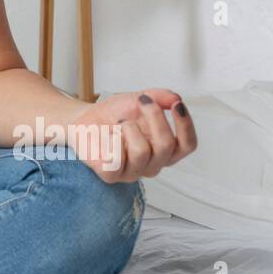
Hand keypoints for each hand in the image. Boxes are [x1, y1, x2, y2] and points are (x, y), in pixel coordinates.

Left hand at [69, 88, 196, 183]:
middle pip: (166, 145)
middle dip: (155, 116)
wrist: (84, 120)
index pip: (188, 145)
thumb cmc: (115, 114)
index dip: (186, 125)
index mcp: (165, 150)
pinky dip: (110, 139)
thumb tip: (175, 98)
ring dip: (129, 127)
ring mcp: (132, 173)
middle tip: (142, 100)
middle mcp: (152, 164)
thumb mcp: (139, 99)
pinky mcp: (110, 175)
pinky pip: (116, 158)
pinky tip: (106, 136)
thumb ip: (159, 97)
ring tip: (119, 123)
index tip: (177, 105)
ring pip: (141, 151)